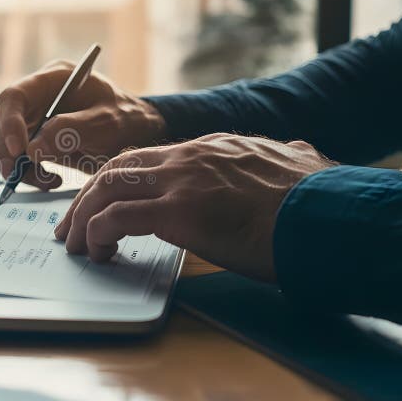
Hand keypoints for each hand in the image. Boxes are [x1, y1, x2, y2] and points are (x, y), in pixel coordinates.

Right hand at [0, 60, 166, 189]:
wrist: (136, 133)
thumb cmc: (126, 119)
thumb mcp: (107, 122)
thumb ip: (71, 131)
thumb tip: (32, 150)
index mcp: (52, 80)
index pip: (14, 96)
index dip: (9, 123)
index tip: (19, 151)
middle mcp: (36, 98)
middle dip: (6, 150)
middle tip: (22, 172)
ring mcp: (33, 120)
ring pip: (3, 144)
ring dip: (16, 167)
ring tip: (48, 180)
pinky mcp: (34, 142)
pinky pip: (16, 160)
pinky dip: (28, 175)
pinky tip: (52, 180)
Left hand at [54, 134, 334, 280]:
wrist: (331, 217)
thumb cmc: (316, 203)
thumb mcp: (298, 165)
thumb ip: (285, 157)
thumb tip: (298, 152)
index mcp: (212, 148)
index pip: (145, 159)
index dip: (114, 183)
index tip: (98, 204)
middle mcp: (191, 156)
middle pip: (116, 168)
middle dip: (86, 198)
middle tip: (70, 227)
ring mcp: (184, 179)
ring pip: (108, 187)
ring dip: (83, 217)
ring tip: (75, 245)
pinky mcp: (180, 209)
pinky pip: (118, 217)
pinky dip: (98, 233)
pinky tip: (98, 252)